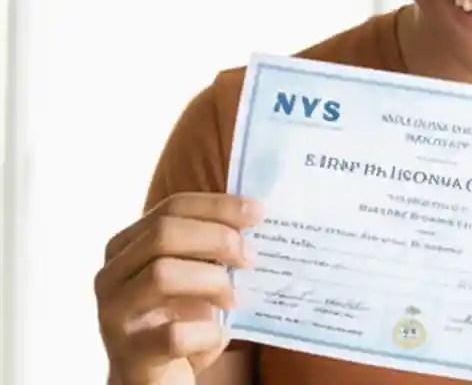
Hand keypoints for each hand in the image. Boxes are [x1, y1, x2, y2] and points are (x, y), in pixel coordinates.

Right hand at [95, 193, 261, 384]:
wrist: (157, 380)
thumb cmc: (179, 321)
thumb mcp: (194, 277)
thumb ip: (211, 249)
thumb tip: (257, 218)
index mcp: (125, 247)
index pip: (171, 208)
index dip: (217, 206)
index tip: (258, 211)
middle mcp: (110, 276)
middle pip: (163, 234)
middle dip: (217, 238)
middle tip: (250, 257)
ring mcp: (114, 316)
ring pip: (162, 274)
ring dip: (212, 282)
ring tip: (234, 298)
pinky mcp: (129, 356)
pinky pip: (173, 335)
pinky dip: (207, 332)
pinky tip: (218, 334)